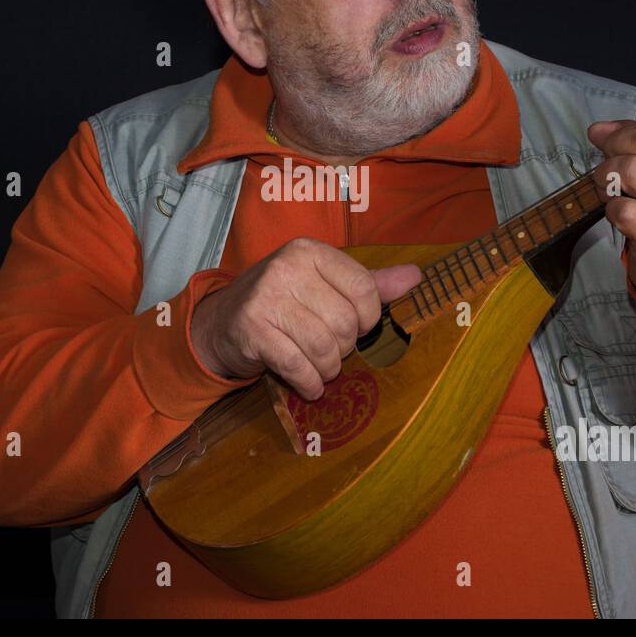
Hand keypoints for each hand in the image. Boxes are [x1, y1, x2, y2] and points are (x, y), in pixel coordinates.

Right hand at [189, 237, 421, 399]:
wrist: (220, 323)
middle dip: (344, 348)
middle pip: (345, 322)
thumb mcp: (322, 284)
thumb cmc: (281, 302)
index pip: (364, 288)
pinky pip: (298, 366)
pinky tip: (308, 386)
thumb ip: (369, 283)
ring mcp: (266, 297)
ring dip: (328, 369)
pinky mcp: (252, 329)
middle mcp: (286, 267)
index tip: (355, 327)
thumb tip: (415, 277)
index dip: (367, 319)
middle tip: (330, 350)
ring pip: (324, 347)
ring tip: (320, 369)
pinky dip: (309, 383)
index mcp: (309, 250)